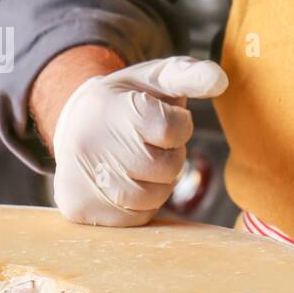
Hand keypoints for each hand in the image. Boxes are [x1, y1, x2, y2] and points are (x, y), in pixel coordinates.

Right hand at [52, 55, 228, 225]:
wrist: (73, 124)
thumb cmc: (127, 100)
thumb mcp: (156, 79)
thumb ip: (190, 74)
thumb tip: (220, 80)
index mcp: (110, 108)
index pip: (172, 130)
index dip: (178, 126)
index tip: (160, 119)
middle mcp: (90, 145)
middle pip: (167, 168)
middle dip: (169, 155)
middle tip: (147, 142)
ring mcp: (82, 179)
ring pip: (153, 198)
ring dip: (157, 183)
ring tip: (136, 161)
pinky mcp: (79, 209)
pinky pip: (135, 218)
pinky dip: (140, 204)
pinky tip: (123, 180)